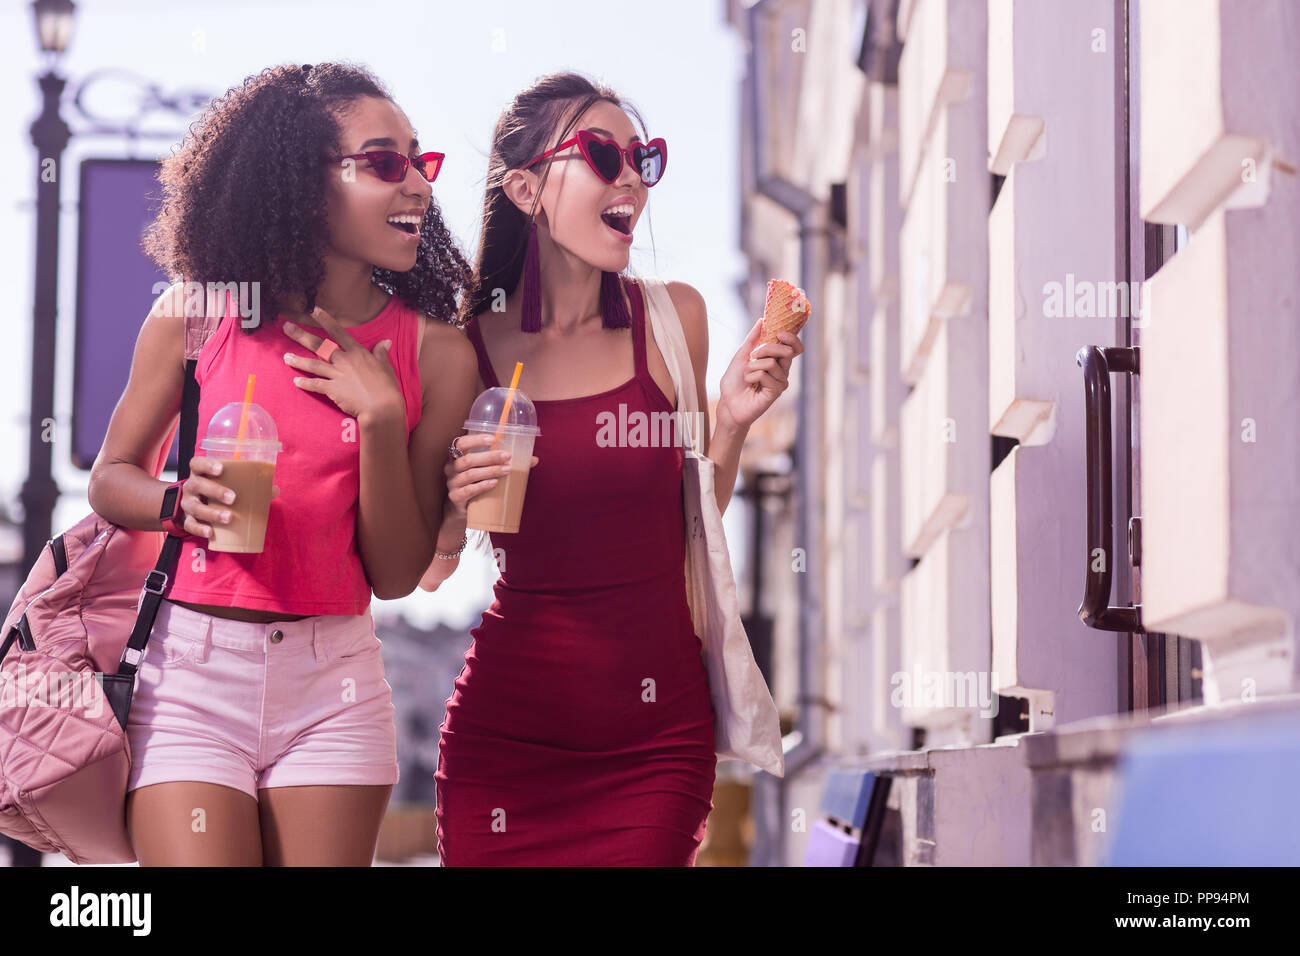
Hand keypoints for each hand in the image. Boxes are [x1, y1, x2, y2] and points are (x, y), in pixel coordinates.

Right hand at [180, 456, 278, 539]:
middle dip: (215, 491)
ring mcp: (187, 504)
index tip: (221, 469)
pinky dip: (200, 529)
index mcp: (200, 473)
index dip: (207, 464)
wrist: (195, 508)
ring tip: (229, 518)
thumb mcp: (229, 484)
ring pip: (195, 507)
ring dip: (212, 513)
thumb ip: (250, 485)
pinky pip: (190, 525)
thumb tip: (274, 489)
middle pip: (198, 485)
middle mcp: (191, 487)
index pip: (197, 463)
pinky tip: (211, 532)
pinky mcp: (187, 520)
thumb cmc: (217, 491)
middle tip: (233, 498)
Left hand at [281, 306, 404, 426]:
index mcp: (357, 353)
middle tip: (287, 328)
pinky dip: (305, 383)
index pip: (338, 332)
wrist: (382, 407)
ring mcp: (337, 375)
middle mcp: (344, 361)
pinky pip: (316, 384)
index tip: (314, 311)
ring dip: (298, 360)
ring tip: (286, 357)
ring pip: (313, 365)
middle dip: (301, 336)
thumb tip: (386, 342)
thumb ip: (381, 353)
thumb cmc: (386, 387)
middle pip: (319, 346)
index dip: (326, 320)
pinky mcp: (333, 390)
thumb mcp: (385, 366)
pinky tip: (296, 382)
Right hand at [442, 433, 538, 519]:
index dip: (475, 440)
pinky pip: (468, 490)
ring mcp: (452, 483)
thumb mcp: (487, 471)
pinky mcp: (455, 497)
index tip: (493, 438)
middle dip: (489, 457)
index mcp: (457, 456)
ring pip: (470, 474)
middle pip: (468, 459)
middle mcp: (451, 468)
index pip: (461, 443)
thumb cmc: (476, 483)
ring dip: (490, 471)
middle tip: (508, 456)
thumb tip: (533, 459)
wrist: (463, 510)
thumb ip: (505, 463)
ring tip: (507, 470)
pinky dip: (482, 486)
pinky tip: (494, 483)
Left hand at [716, 318, 803, 429]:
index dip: (791, 338)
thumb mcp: (742, 355)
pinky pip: (764, 375)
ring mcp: (781, 381)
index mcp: (777, 360)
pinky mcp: (776, 392)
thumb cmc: (734, 382)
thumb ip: (752, 339)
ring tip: (747, 376)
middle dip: (767, 348)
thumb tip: (761, 320)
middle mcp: (782, 370)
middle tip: (753, 356)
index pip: (795, 347)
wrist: (728, 403)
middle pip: (787, 351)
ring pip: (772, 363)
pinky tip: (749, 385)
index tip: (779, 333)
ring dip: (753, 366)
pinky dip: (751, 377)